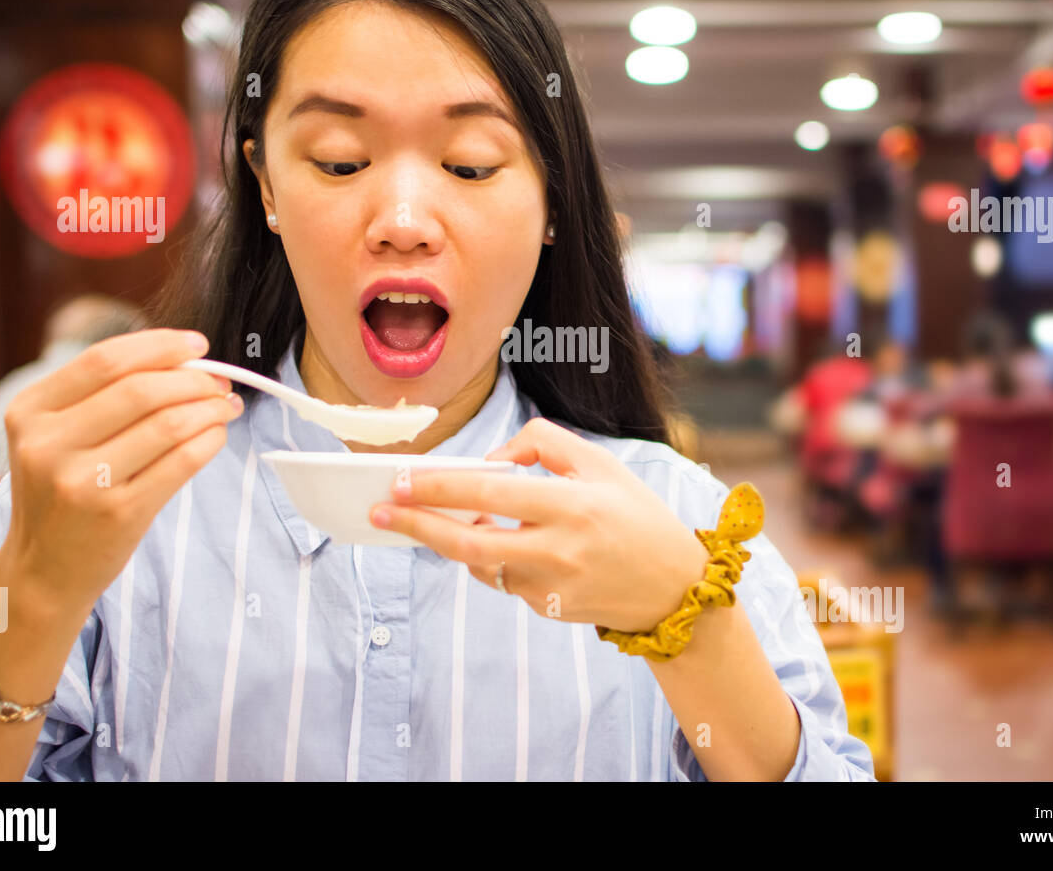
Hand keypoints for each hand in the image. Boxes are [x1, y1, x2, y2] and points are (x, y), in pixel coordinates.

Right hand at [1, 329, 241, 611]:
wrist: (45, 571)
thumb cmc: (63, 493)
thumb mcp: (55, 437)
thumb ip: (101, 396)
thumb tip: (183, 358)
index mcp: (30, 412)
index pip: (105, 360)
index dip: (159, 345)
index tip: (196, 346)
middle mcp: (47, 444)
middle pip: (141, 389)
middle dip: (194, 379)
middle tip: (220, 383)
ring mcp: (82, 481)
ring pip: (168, 423)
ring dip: (210, 408)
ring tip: (225, 407)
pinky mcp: (118, 513)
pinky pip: (182, 461)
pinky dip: (210, 440)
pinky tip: (218, 436)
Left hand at [369, 418, 709, 631]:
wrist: (674, 589)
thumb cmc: (636, 515)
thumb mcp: (600, 464)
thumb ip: (542, 444)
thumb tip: (489, 461)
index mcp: (573, 506)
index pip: (490, 492)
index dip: (439, 487)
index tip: (401, 482)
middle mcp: (559, 550)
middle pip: (467, 540)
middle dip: (415, 525)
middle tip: (378, 512)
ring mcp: (551, 586)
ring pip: (480, 561)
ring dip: (454, 538)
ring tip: (437, 518)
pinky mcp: (547, 608)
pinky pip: (504, 578)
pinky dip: (495, 557)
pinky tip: (505, 541)